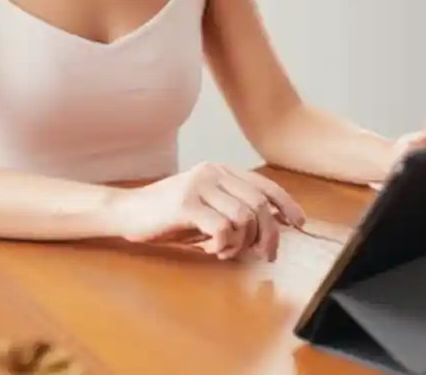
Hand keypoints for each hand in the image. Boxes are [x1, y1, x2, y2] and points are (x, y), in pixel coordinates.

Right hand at [106, 162, 306, 261]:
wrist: (126, 212)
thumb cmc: (166, 216)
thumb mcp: (205, 208)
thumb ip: (233, 210)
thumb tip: (271, 225)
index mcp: (219, 171)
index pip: (264, 186)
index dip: (286, 205)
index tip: (298, 223)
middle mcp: (212, 173)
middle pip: (258, 204)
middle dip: (268, 235)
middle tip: (265, 256)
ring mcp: (199, 186)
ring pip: (244, 217)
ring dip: (241, 242)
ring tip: (224, 251)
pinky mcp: (186, 203)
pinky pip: (222, 228)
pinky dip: (224, 245)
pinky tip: (211, 249)